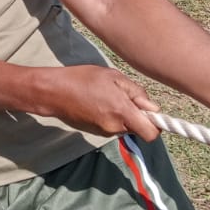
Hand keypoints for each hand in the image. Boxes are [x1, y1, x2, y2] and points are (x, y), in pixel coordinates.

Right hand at [41, 65, 160, 141]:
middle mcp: (115, 126)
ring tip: (107, 97)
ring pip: (125, 127)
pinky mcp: (95, 133)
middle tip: (123, 96)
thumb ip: (136, 93)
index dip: (155, 124)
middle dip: (137, 116)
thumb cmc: (82, 79)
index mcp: (122, 112)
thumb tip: (153, 108)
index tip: (149, 111)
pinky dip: (111, 117)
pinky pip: (112, 127)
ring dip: (123, 115)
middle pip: (138, 129)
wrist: (53, 92)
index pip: (151, 133)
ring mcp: (104, 132)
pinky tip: (98, 103)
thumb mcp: (113, 76)